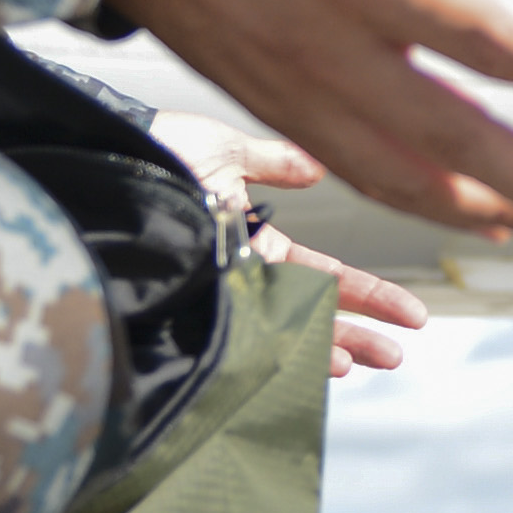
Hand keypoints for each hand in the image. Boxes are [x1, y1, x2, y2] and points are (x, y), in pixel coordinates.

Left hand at [145, 111, 426, 376]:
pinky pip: (236, 332)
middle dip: (356, 333)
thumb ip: (273, 160)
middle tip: (395, 356)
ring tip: (360, 365)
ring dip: (321, 347)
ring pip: (278, 329)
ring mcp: (213, 290)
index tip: (411, 315)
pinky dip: (269, 348)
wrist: (102, 153)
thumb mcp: (225, 148)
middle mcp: (237, 274)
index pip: (323, 277)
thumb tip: (316, 170)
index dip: (368, 295)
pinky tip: (300, 364)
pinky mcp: (187, 298)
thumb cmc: (153, 148)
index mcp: (252, 241)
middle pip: (310, 312)